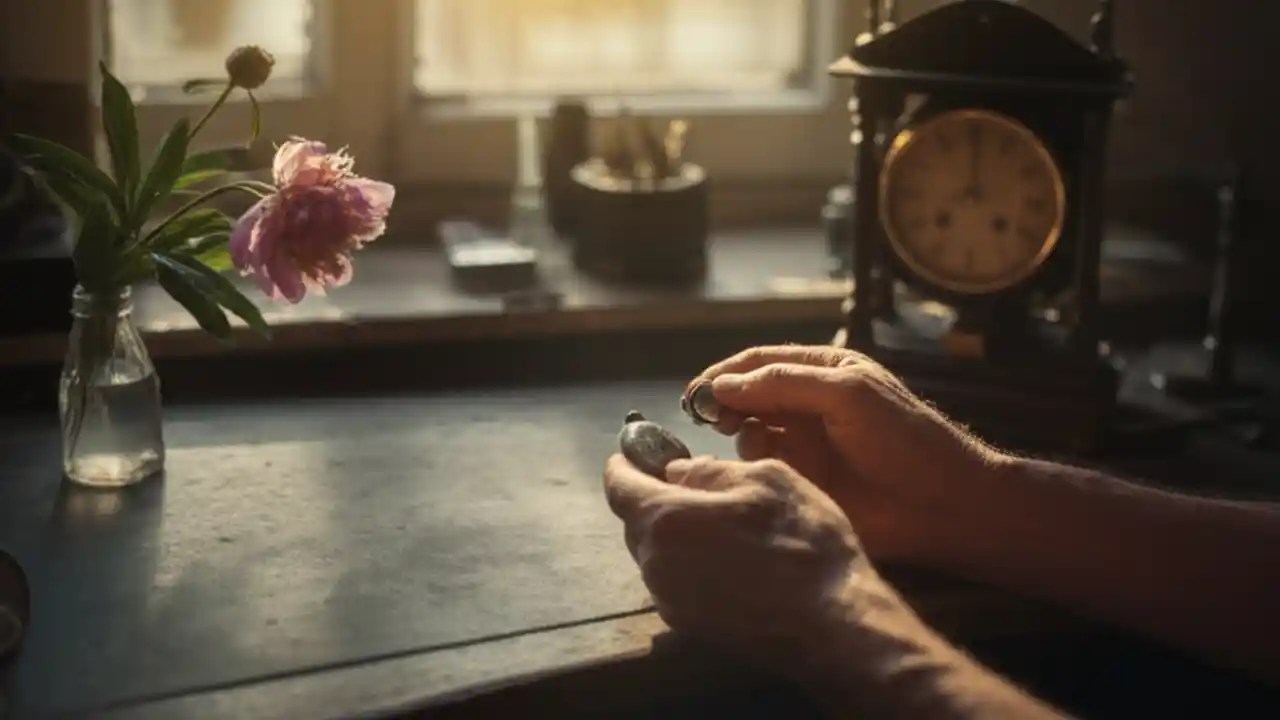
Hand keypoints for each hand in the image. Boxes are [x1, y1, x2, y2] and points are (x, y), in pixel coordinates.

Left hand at [602, 454, 923, 684]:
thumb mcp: (766, 480)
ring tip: (718, 523)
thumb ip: (710, 471)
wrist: (833, 623)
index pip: (618, 486)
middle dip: (655, 499)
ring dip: (675, 534)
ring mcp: (669, 600)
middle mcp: (655, 563)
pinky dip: (688, 562)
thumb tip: (677, 473)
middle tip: (691, 485)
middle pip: (636, 522)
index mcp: (665, 519)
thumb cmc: (803, 542)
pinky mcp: (689, 626)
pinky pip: (674, 581)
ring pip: (656, 554)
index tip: (632, 453)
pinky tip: (728, 558)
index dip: (624, 465)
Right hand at [688, 346, 1010, 565]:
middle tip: (714, 418)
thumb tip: (724, 385)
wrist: (940, 504)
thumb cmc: (902, 438)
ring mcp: (804, 446)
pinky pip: (763, 469)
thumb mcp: (846, 393)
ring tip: (754, 444)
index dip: (727, 373)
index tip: (697, 391)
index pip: (761, 362)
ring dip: (742, 435)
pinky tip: (764, 470)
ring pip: (750, 434)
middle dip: (727, 404)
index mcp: (823, 372)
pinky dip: (754, 467)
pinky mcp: (802, 483)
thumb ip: (785, 383)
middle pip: (749, 396)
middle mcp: (808, 405)